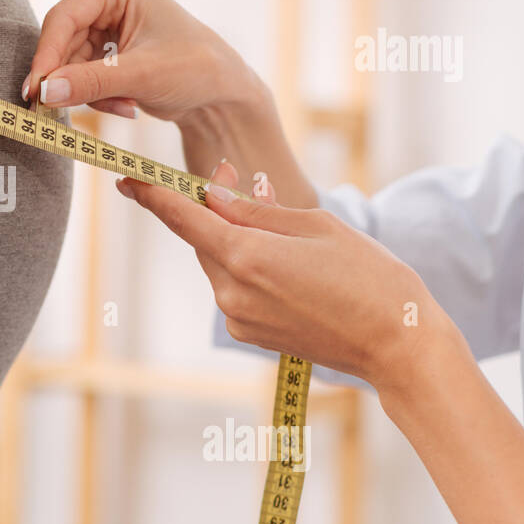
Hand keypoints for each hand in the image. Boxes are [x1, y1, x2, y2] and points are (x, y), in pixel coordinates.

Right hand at [21, 0, 268, 123]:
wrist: (218, 91)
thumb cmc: (195, 68)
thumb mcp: (143, 75)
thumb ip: (91, 82)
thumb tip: (44, 93)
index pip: (64, 17)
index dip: (46, 55)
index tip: (34, 92)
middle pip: (59, 43)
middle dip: (70, 81)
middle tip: (65, 113)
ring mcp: (98, 24)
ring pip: (65, 66)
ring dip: (88, 94)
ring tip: (125, 105)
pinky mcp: (99, 50)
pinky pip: (77, 78)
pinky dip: (96, 98)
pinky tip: (126, 104)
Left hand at [117, 161, 446, 385]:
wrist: (396, 344)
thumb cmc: (368, 276)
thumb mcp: (314, 226)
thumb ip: (254, 210)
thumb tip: (211, 194)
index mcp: (246, 257)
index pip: (184, 219)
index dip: (153, 196)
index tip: (127, 180)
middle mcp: (231, 292)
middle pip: (203, 239)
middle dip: (214, 209)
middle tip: (236, 179)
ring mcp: (238, 317)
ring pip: (220, 262)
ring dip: (236, 240)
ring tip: (282, 228)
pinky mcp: (249, 334)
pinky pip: (235, 288)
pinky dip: (248, 268)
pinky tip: (287, 266)